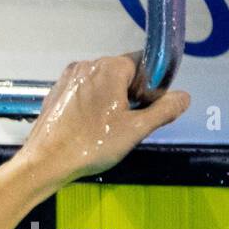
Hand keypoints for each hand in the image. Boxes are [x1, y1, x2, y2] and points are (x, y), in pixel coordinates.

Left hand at [17, 54, 190, 192]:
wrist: (44, 163)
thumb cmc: (90, 146)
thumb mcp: (136, 130)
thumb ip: (165, 110)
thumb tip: (183, 97)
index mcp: (109, 67)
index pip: (144, 65)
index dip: (150, 88)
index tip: (143, 110)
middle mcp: (87, 65)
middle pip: (122, 74)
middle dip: (129, 95)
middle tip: (124, 124)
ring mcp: (67, 79)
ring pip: (102, 85)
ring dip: (110, 102)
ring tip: (103, 129)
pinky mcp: (55, 93)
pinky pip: (83, 93)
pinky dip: (90, 107)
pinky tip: (87, 128)